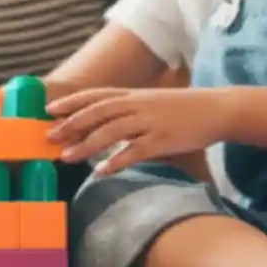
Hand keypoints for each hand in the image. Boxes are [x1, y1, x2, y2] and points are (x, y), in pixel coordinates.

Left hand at [47, 88, 232, 174]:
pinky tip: (101, 171)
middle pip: (97, 112)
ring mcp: (150, 122)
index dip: (71, 103)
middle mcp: (138, 105)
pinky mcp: (163, 140)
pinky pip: (135, 151)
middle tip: (49, 137)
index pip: (95, 96)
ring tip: (66, 157)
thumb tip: (99, 125)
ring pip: (111, 131)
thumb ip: (125, 111)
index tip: (49, 110)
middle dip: (71, 124)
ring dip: (85, 145)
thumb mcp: (150, 103)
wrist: (217, 109)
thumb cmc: (182, 109)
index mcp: (133, 95)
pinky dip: (116, 161)